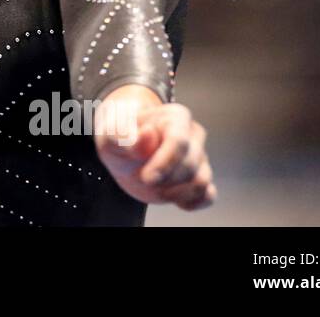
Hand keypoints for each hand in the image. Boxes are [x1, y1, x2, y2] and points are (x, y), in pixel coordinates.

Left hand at [93, 84, 215, 210]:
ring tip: (154, 187)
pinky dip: (191, 202)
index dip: (165, 163)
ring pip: (201, 182)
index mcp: (174, 117)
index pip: (180, 141)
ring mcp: (200, 157)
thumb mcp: (112, 135)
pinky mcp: (200, 177)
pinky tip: (171, 198)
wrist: (125, 151)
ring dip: (174, 193)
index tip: (147, 177)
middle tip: (143, 178)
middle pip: (190, 165)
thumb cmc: (121, 138)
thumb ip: (126, 135)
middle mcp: (193, 134)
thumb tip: (147, 134)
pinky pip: (208, 195)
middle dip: (164, 179)